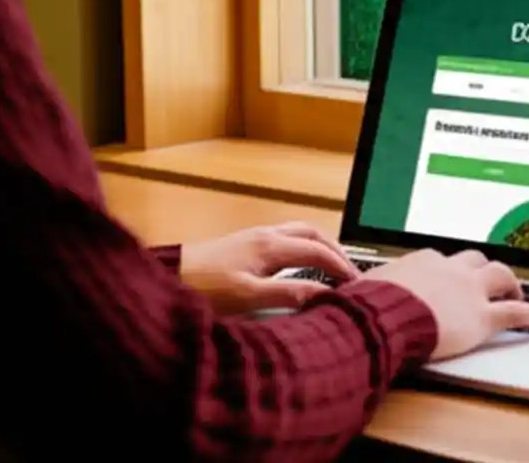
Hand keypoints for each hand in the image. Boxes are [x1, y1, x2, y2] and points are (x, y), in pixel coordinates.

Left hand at [179, 222, 358, 314]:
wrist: (169, 276)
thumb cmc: (205, 288)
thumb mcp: (248, 296)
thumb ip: (288, 293)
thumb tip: (324, 294)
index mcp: (271, 246)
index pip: (319, 251)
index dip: (342, 268)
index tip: (359, 286)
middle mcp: (267, 234)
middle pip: (313, 234)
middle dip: (336, 251)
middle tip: (351, 274)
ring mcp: (256, 236)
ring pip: (300, 233)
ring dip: (321, 247)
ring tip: (333, 269)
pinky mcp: (246, 243)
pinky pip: (287, 238)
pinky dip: (304, 248)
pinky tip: (301, 266)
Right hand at [365, 249, 528, 359]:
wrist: (381, 318)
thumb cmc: (367, 308)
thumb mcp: (363, 292)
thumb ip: (365, 292)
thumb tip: (340, 299)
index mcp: (420, 261)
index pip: (440, 260)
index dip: (447, 271)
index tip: (446, 279)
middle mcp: (448, 268)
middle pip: (473, 259)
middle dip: (482, 269)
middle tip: (488, 280)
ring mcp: (468, 290)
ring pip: (499, 275)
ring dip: (511, 283)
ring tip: (519, 292)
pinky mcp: (482, 316)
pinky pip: (517, 312)